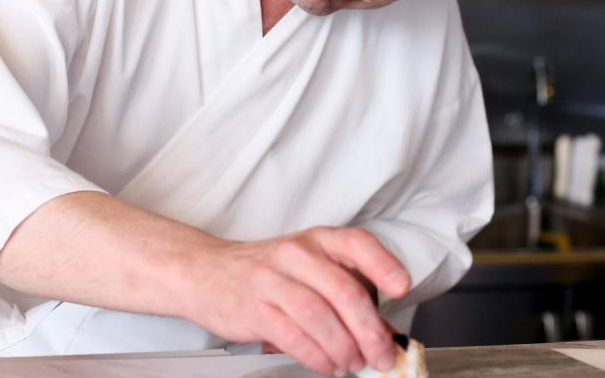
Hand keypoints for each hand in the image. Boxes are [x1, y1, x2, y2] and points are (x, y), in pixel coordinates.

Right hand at [179, 226, 410, 375]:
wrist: (203, 272)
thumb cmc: (263, 273)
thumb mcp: (306, 269)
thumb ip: (343, 293)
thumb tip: (384, 332)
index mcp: (316, 241)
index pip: (356, 243)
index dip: (383, 265)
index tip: (401, 289)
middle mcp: (295, 254)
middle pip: (343, 291)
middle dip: (370, 331)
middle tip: (382, 355)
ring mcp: (271, 280)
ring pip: (320, 316)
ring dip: (344, 348)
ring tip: (352, 364)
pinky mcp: (253, 309)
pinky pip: (293, 337)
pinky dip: (317, 356)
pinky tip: (326, 365)